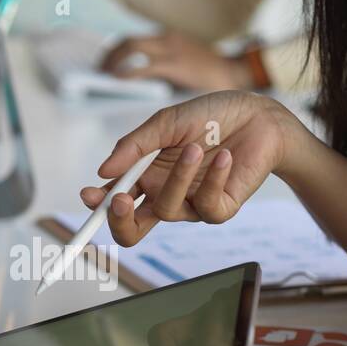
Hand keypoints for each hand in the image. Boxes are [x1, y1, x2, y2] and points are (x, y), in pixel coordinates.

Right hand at [79, 90, 312, 246]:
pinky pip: (206, 207)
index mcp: (147, 176)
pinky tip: (224, 157)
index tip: (88, 194)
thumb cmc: (212, 115)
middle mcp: (166, 194)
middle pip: (132, 230)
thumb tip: (103, 170)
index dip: (98, 206)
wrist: (258, 115)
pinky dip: (212, 180)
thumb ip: (134, 146)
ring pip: (168, 209)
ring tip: (198, 148)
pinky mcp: (220, 208)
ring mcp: (192, 204)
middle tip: (118, 198)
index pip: (115, 201)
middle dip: (119, 221)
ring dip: (178, 177)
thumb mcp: (166, 122)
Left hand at [101, 32, 251, 90]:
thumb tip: (136, 82)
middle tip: (99, 70)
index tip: (104, 64)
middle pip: (127, 41)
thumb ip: (161, 71)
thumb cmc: (210, 78)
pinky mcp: (176, 64)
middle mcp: (167, 40)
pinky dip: (128, 71)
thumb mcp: (183, 67)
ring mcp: (171, 49)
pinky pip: (144, 64)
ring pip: (131, 46)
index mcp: (168, 40)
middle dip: (110, 54)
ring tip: (104, 75)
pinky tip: (117, 79)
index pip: (133, 40)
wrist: (236, 75)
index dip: (115, 52)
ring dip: (114, 59)